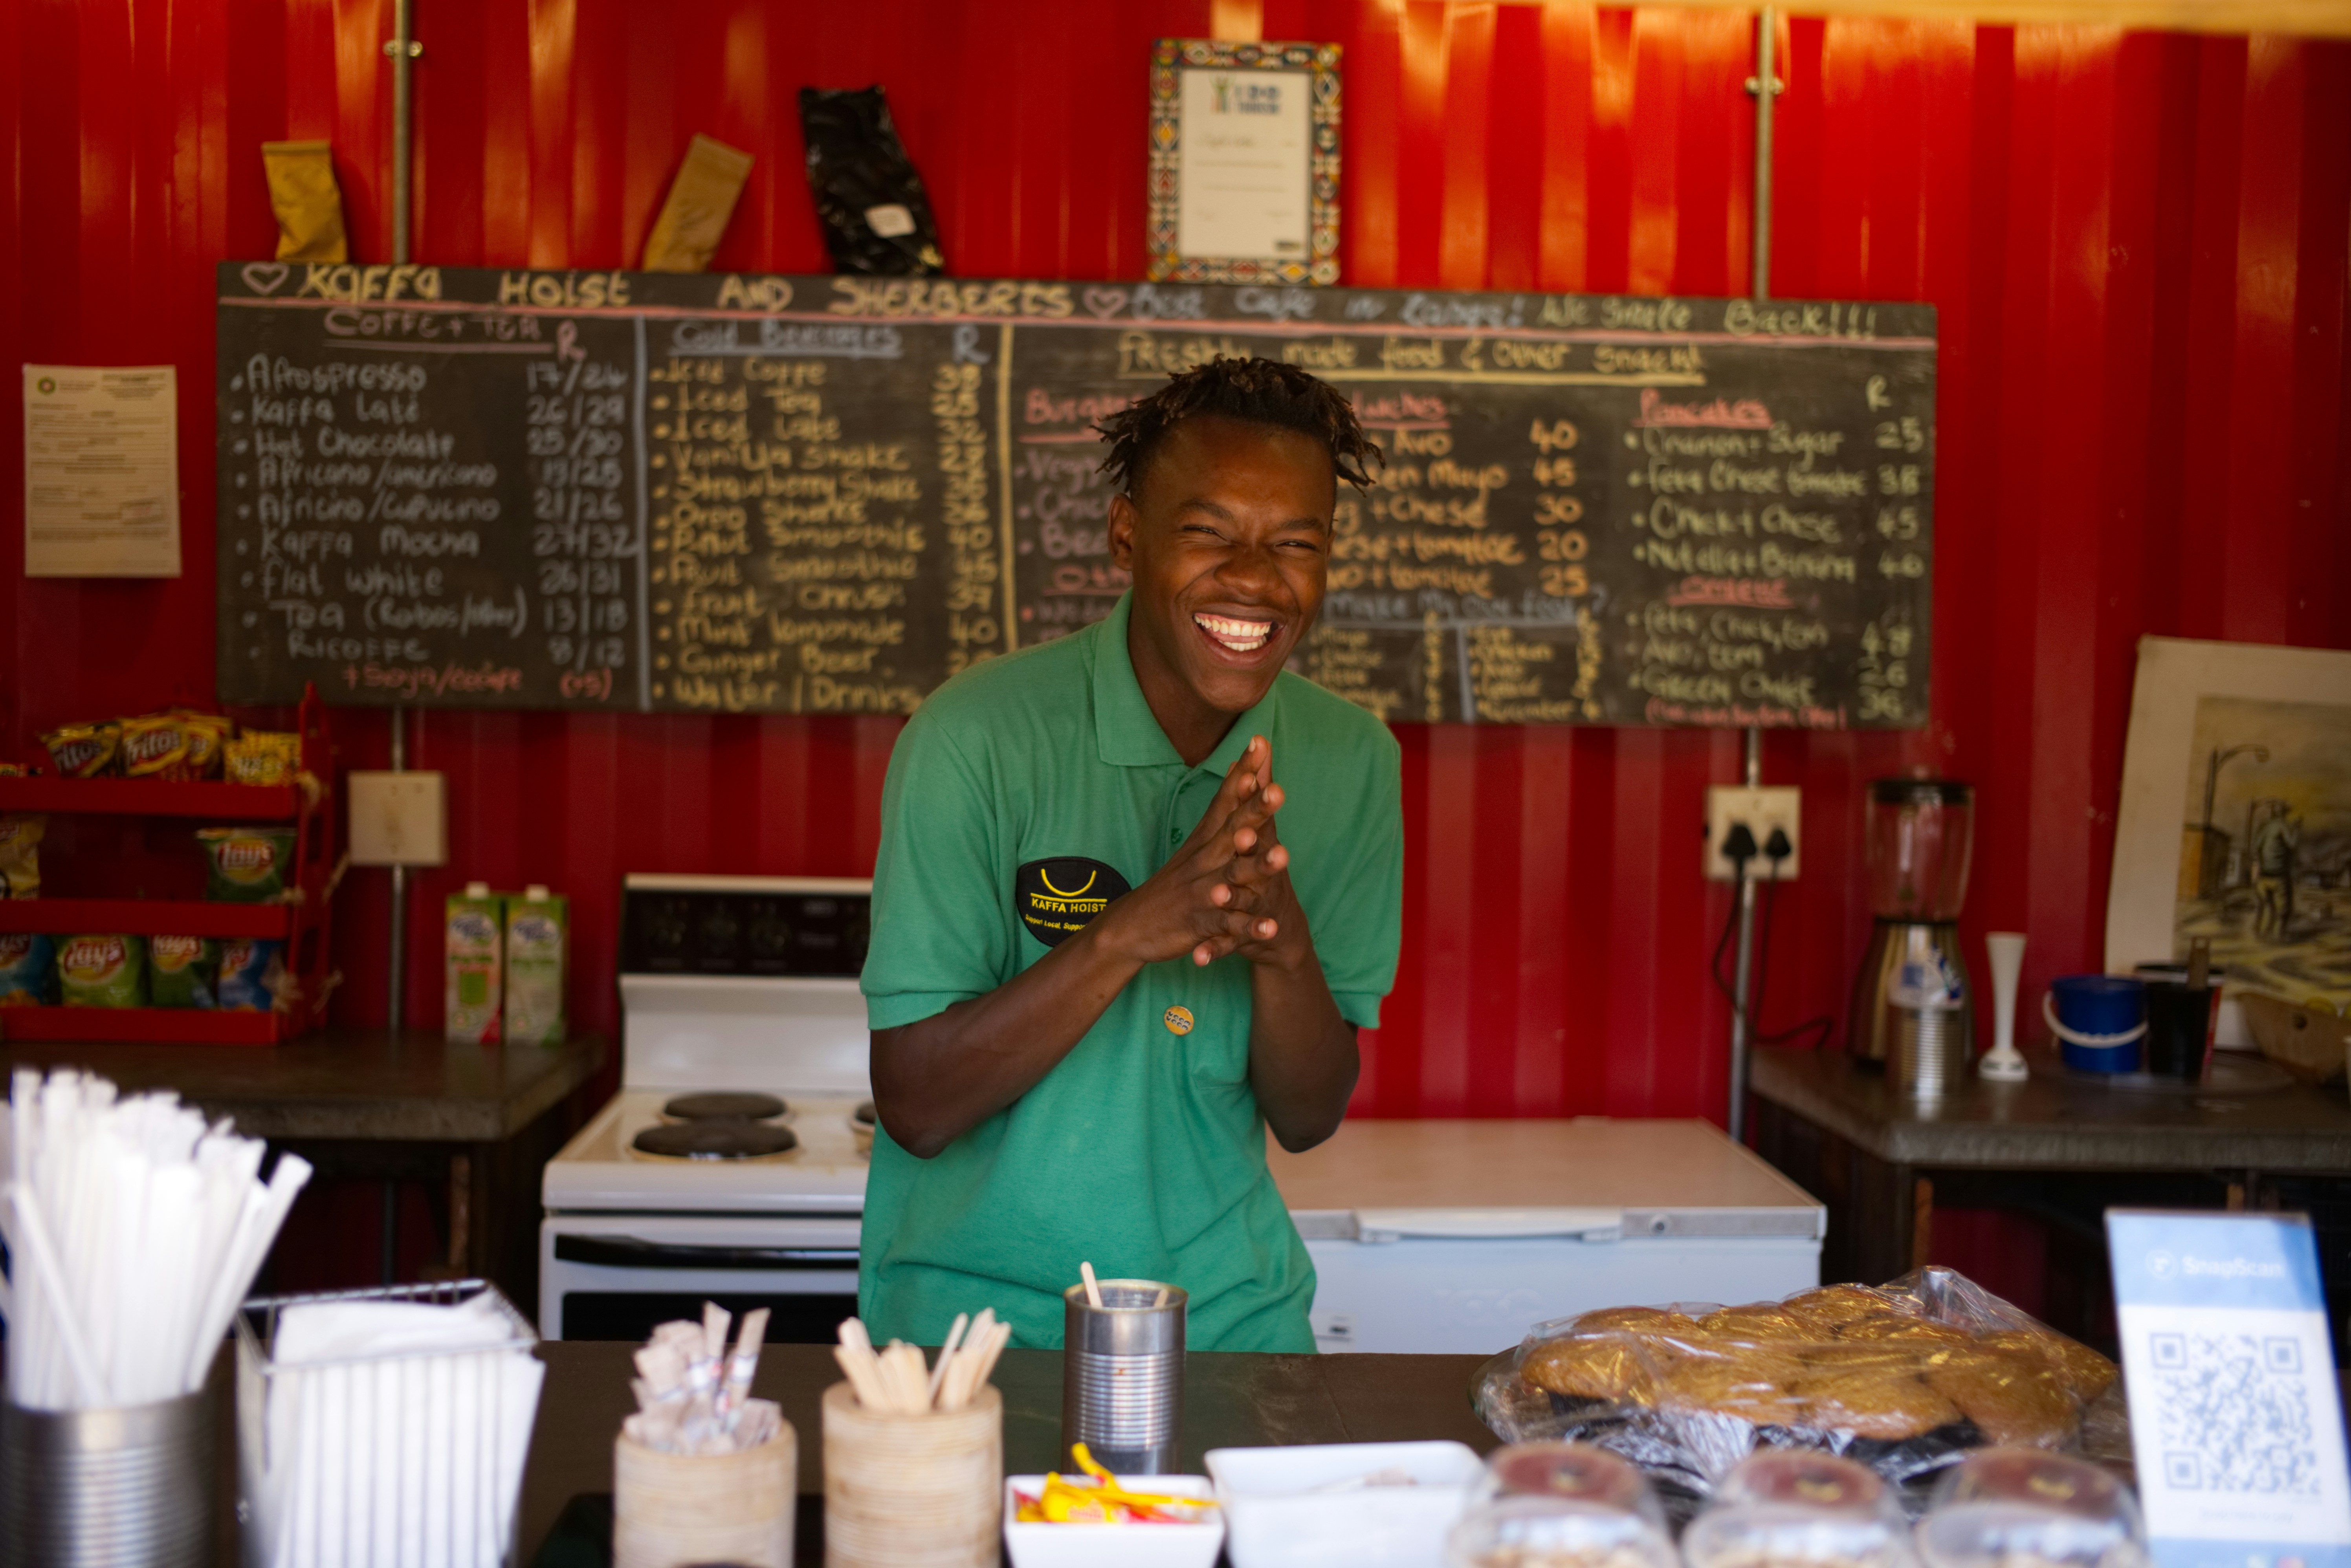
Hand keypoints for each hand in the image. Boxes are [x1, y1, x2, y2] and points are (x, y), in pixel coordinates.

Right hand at [1091, 735, 1298, 967]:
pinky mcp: (1199, 923)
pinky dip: (1249, 928)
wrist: (1131, 926)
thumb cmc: (1173, 882)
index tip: (1259, 743)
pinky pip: (1228, 926)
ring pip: (1233, 876)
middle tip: (1278, 790)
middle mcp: (1202, 860)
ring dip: (1257, 867)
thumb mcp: (1196, 843)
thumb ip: (1222, 808)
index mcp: (1204, 840)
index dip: (1241, 773)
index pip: (1224, 799)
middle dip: (1254, 810)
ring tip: (1283, 856)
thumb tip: (1239, 768)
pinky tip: (1271, 926)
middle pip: (1231, 831)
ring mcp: (1201, 891)